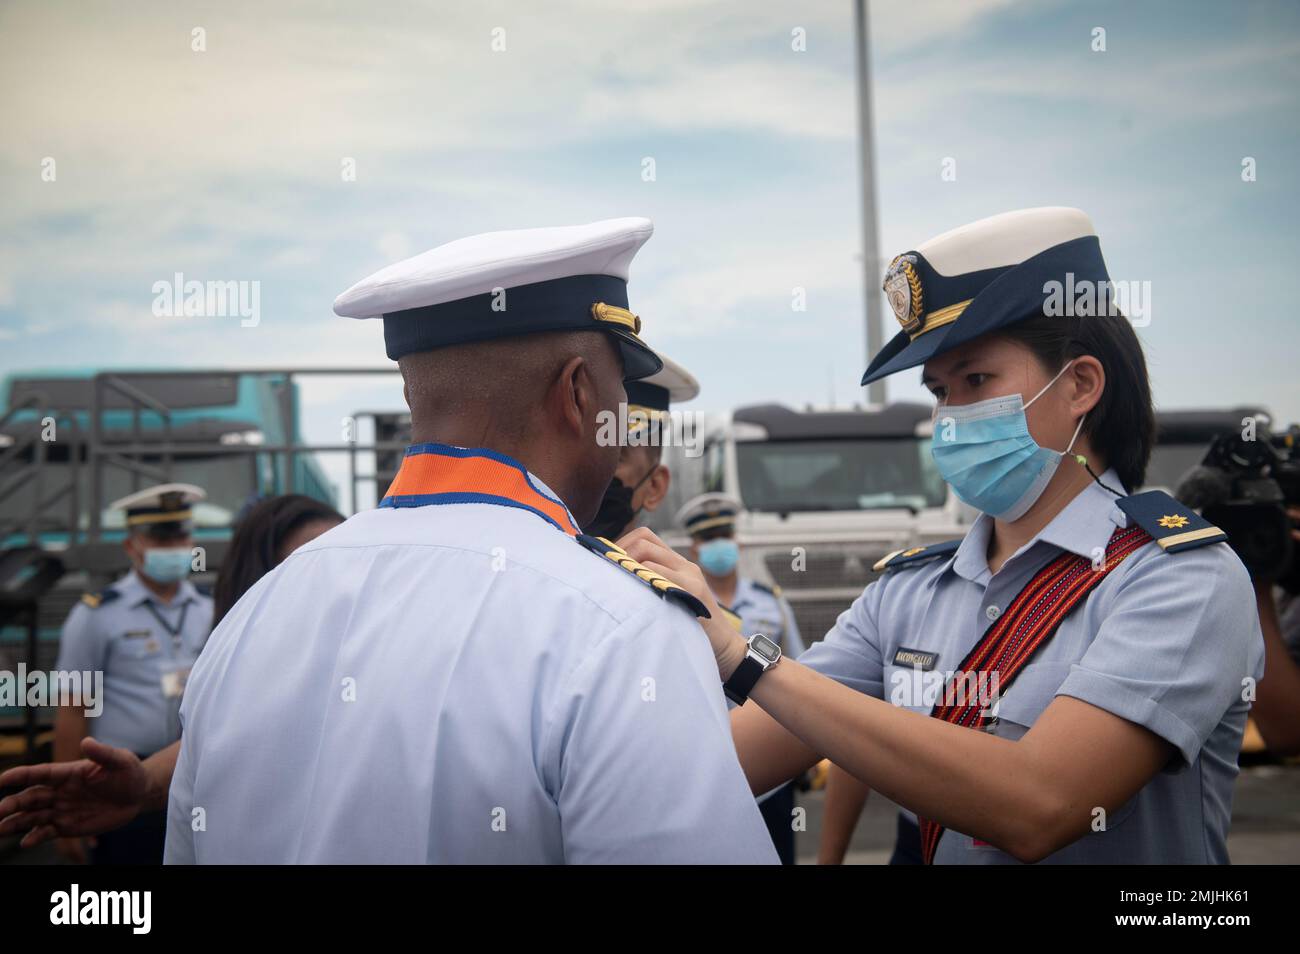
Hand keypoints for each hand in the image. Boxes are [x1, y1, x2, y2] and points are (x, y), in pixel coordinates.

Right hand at [0, 737, 147, 847]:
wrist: (138, 795)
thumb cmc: (128, 772)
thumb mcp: (120, 760)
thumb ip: (102, 753)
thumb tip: (86, 742)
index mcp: (67, 772)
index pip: (39, 773)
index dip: (20, 775)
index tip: (2, 779)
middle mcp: (59, 792)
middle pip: (29, 797)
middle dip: (12, 804)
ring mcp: (61, 809)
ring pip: (32, 816)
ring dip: (15, 823)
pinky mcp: (67, 826)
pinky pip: (47, 832)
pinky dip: (35, 837)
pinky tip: (26, 842)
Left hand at [616, 526, 748, 678]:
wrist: (726, 648)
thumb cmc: (693, 629)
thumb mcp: (671, 602)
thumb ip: (652, 588)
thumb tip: (616, 584)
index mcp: (677, 565)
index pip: (645, 537)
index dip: (622, 543)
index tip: (606, 561)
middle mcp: (684, 565)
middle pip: (643, 538)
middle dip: (619, 550)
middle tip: (606, 570)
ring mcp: (690, 575)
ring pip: (649, 552)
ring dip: (627, 561)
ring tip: (615, 578)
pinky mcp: (693, 589)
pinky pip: (661, 573)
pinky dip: (642, 575)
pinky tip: (632, 589)